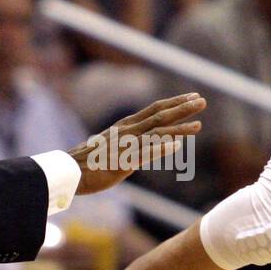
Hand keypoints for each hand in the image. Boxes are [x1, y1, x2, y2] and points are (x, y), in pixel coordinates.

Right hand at [68, 93, 203, 194]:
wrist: (67, 173)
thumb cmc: (89, 161)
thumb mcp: (112, 146)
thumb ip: (129, 142)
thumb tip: (144, 143)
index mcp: (125, 126)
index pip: (154, 110)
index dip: (174, 102)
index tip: (192, 96)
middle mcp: (127, 132)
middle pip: (159, 116)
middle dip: (182, 108)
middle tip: (202, 101)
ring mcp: (124, 146)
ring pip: (156, 134)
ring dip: (178, 129)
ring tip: (198, 126)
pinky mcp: (121, 162)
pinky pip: (144, 154)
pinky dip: (160, 148)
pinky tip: (176, 146)